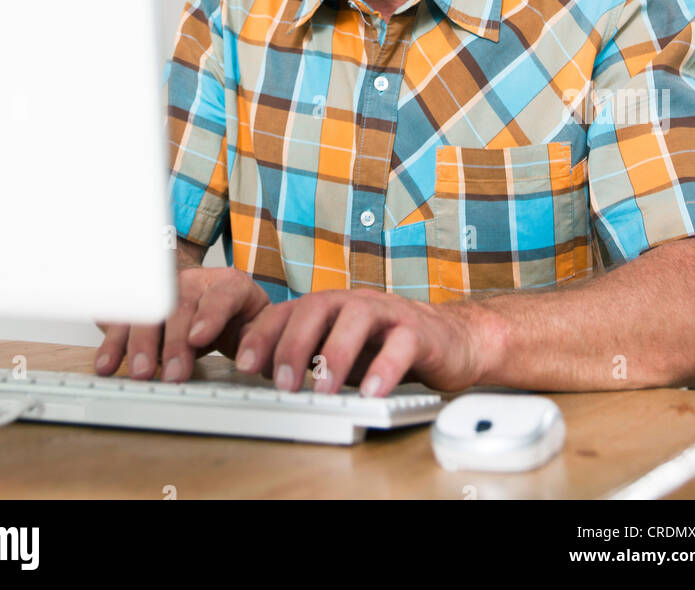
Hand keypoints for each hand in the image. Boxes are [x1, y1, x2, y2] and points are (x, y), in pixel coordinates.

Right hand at [94, 266, 271, 382]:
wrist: (211, 294)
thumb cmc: (237, 317)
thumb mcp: (255, 325)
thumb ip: (258, 341)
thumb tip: (263, 364)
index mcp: (231, 285)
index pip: (222, 294)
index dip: (210, 315)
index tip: (199, 338)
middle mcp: (196, 282)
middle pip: (180, 304)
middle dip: (172, 341)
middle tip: (169, 373)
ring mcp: (166, 290)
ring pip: (150, 311)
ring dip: (140, 343)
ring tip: (138, 372)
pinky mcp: (143, 304)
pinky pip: (126, 320)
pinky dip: (114, 343)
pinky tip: (106, 362)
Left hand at [232, 289, 496, 396]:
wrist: (452, 339)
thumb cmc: (388, 345)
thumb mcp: (342, 350)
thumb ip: (309, 356)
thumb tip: (264, 373)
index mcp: (333, 306)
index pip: (290, 310)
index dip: (264, 333)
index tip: (243, 362)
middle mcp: (357, 303)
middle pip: (318, 306)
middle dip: (294, 343)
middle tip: (282, 383)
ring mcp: (389, 313)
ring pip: (357, 317)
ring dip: (336, 354)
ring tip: (323, 390)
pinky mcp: (421, 332)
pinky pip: (402, 342)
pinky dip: (386, 366)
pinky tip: (373, 391)